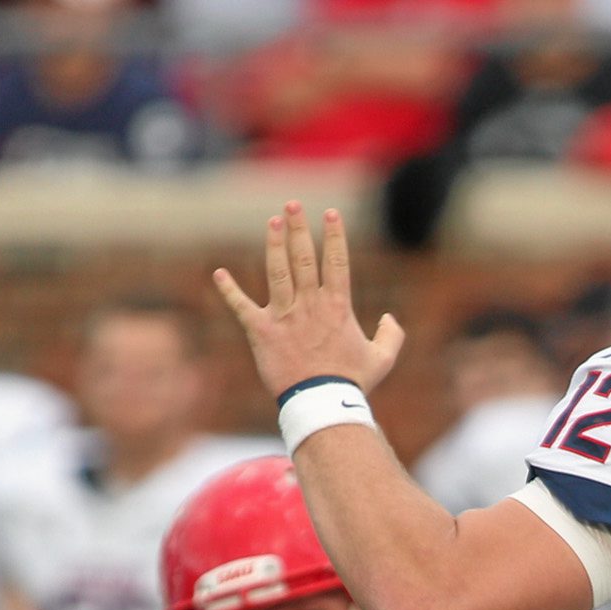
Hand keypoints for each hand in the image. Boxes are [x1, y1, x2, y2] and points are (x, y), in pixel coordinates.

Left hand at [213, 200, 406, 398]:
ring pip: (277, 271)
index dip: (333, 235)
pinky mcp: (261, 332)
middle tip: (292, 204)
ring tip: (271, 221)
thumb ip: (392, 336)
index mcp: (337, 306)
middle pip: (303, 257)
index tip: (329, 213)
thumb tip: (391, 318)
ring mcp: (284, 316)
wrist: (321, 404)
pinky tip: (219, 274)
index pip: (336, 261)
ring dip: (273, 244)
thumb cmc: (352, 383)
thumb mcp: (381, 359)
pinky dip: (229, 291)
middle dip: (298, 228)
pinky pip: (242, 307)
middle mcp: (310, 304)